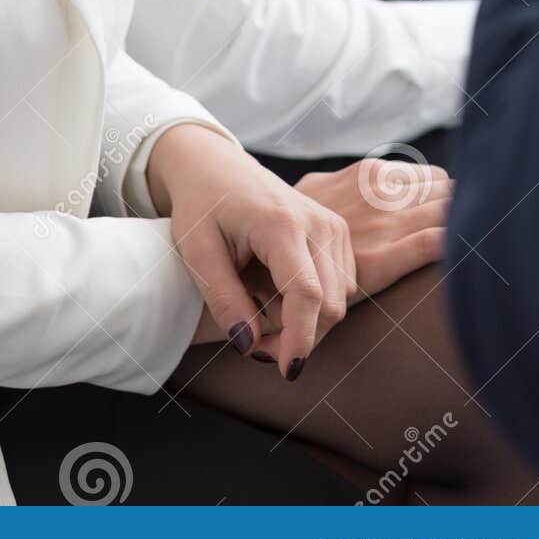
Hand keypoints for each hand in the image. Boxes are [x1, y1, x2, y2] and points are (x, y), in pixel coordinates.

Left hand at [146, 124, 354, 379]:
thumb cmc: (201, 205)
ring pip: (339, 299)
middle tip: (250, 337)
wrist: (214, 165)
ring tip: (258, 303)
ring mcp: (332, 224)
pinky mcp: (336, 230)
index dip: (300, 340)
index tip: (286, 372)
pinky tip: (278, 289)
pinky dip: (314, 301)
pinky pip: (341, 285)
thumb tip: (249, 345)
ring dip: (305, 319)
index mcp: (281, 223)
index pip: (307, 295)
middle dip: (296, 335)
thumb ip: (224, 301)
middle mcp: (318, 222)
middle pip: (330, 305)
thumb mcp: (197, 254)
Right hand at [295, 160, 452, 298]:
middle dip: (455, 209)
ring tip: (464, 243)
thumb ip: (355, 184)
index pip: (436, 179)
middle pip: (447, 194)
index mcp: (371, 174)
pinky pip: (429, 243)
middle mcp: (380, 194)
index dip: (444, 198)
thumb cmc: (295, 224)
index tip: (447, 214)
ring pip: (446, 213)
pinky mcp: (379, 260)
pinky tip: (458, 253)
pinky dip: (447, 243)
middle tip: (461, 228)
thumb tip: (384, 179)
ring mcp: (381, 225)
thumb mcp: (325, 188)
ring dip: (458, 225)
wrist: (263, 253)